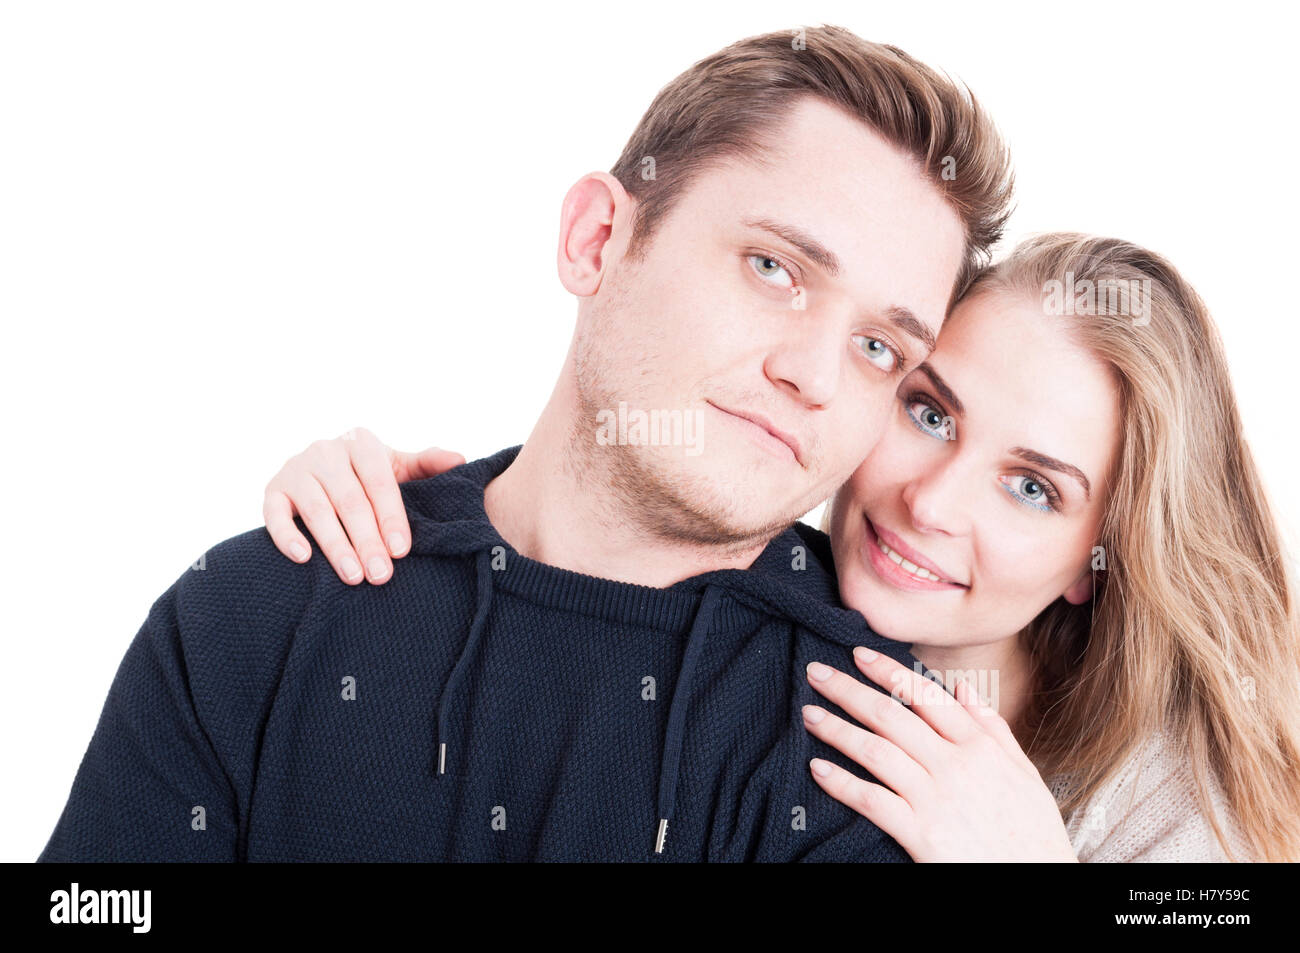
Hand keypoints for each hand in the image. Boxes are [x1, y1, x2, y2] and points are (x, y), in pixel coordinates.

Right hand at [262, 426, 464, 584]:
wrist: (322, 470)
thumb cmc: (368, 474)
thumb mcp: (397, 466)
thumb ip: (427, 464)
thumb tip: (461, 460)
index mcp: (360, 443)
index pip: (379, 482)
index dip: (390, 516)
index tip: (401, 550)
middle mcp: (325, 451)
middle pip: (349, 500)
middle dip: (366, 540)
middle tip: (381, 575)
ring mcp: (295, 469)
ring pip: (316, 509)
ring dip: (335, 545)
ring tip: (353, 576)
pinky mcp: (272, 489)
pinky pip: (273, 513)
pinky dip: (286, 536)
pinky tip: (304, 558)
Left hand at [802, 647, 1077, 861]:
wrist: (1039, 882)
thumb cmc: (1032, 832)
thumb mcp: (1024, 773)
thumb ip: (992, 727)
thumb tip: (963, 688)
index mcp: (980, 746)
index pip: (925, 695)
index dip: (888, 671)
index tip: (859, 654)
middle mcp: (955, 766)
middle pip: (891, 716)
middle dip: (849, 690)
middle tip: (816, 672)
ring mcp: (936, 799)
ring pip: (875, 751)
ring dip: (836, 729)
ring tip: (809, 714)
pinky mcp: (921, 834)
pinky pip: (872, 800)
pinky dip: (841, 783)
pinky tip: (817, 769)